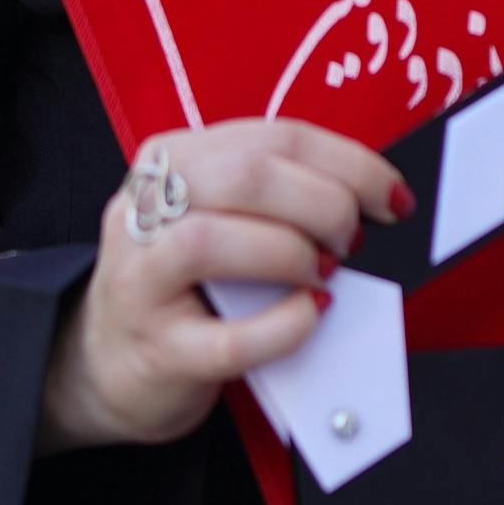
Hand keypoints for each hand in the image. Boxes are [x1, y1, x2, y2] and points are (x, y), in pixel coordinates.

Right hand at [40, 123, 413, 452]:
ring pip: (210, 241)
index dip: (348, 163)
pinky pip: (226, 336)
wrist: (110, 366)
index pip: (272, 137)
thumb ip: (274, 200)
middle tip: (353, 240)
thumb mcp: (218, 220)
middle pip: (242, 177)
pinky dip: (283, 325)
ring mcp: (141, 281)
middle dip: (323, 203)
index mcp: (171, 161)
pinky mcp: (157, 349)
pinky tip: (310, 316)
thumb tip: (370, 202)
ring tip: (324, 274)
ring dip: (289, 253)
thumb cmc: (186, 288)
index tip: (393, 196)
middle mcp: (144, 210)